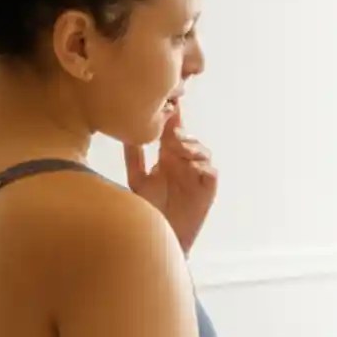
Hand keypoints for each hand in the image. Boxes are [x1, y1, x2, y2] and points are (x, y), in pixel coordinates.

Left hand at [125, 106, 217, 253]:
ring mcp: (197, 174)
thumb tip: (126, 133)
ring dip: (191, 146)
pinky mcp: (207, 189)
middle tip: (169, 130)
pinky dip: (201, 166)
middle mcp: (184, 161)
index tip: (167, 101)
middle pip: (187, 137)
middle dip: (180, 131)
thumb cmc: (150, 209)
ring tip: (177, 147)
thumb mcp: (138, 180)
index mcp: (168, 155)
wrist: (162, 236)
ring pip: (201, 151)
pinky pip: (210, 172)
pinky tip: (191, 165)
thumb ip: (134, 157)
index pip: (172, 130)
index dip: (172, 115)